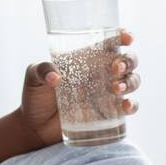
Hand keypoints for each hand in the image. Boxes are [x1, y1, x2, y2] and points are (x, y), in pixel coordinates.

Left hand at [18, 29, 140, 147]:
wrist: (35, 127)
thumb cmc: (35, 96)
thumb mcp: (33, 78)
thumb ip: (41, 70)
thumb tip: (55, 78)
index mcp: (87, 58)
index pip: (109, 42)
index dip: (122, 36)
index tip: (127, 38)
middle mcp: (101, 73)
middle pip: (127, 60)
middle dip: (128, 61)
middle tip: (115, 68)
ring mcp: (107, 93)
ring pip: (132, 81)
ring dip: (130, 82)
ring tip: (116, 89)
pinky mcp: (108, 113)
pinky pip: (129, 107)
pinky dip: (132, 105)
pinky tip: (126, 106)